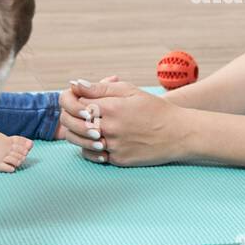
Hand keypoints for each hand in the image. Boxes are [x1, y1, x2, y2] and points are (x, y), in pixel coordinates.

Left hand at [59, 76, 189, 166]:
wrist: (178, 133)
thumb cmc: (155, 109)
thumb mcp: (130, 91)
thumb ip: (100, 87)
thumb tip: (75, 84)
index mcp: (111, 107)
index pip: (71, 102)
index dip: (66, 97)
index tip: (71, 95)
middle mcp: (109, 128)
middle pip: (69, 122)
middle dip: (67, 113)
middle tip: (75, 109)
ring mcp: (112, 146)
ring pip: (76, 140)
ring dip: (74, 130)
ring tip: (84, 123)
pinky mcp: (117, 160)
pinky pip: (90, 155)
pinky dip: (87, 146)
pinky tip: (94, 139)